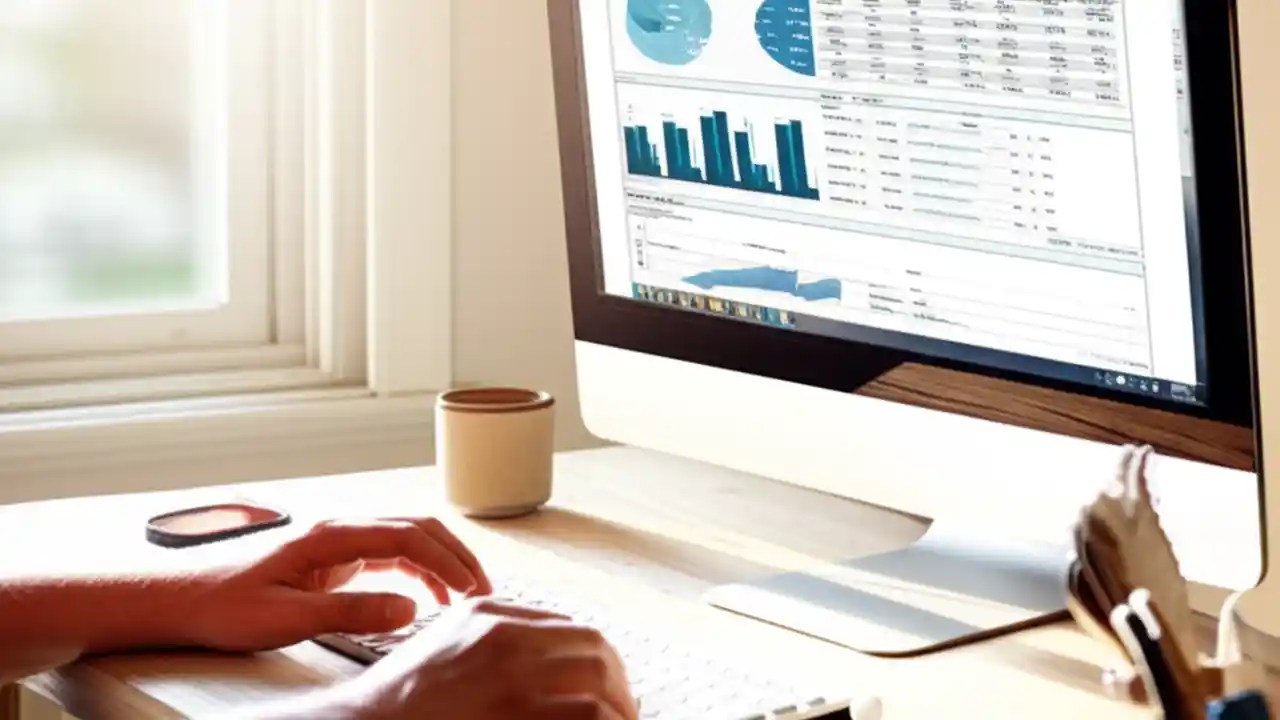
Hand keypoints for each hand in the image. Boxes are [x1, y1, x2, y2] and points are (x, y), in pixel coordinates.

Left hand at [181, 518, 491, 652]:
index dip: (446, 562)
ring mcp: (338, 541)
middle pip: (416, 528)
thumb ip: (351, 612)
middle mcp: (339, 530)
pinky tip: (428, 594)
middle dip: (455, 555)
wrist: (184, 599)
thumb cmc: (226, 606)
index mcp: (330, 536)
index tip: (472, 590)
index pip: (406, 538)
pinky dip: (419, 569)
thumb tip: (410, 609)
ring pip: (407, 538)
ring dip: (441, 560)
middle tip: (483, 590)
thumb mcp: (287, 618)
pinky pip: (390, 554)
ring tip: (466, 594)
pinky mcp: (334, 557)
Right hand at [343, 598, 638, 719]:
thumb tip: (552, 643)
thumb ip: (495, 629)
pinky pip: (584, 718)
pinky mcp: (515, 716)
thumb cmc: (402, 697)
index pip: (574, 630)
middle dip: (618, 685)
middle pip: (595, 652)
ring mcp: (511, 681)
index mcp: (492, 616)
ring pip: (598, 689)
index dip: (601, 662)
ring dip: (617, 712)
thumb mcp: (447, 639)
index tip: (608, 687)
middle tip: (623, 712)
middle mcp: (507, 640)